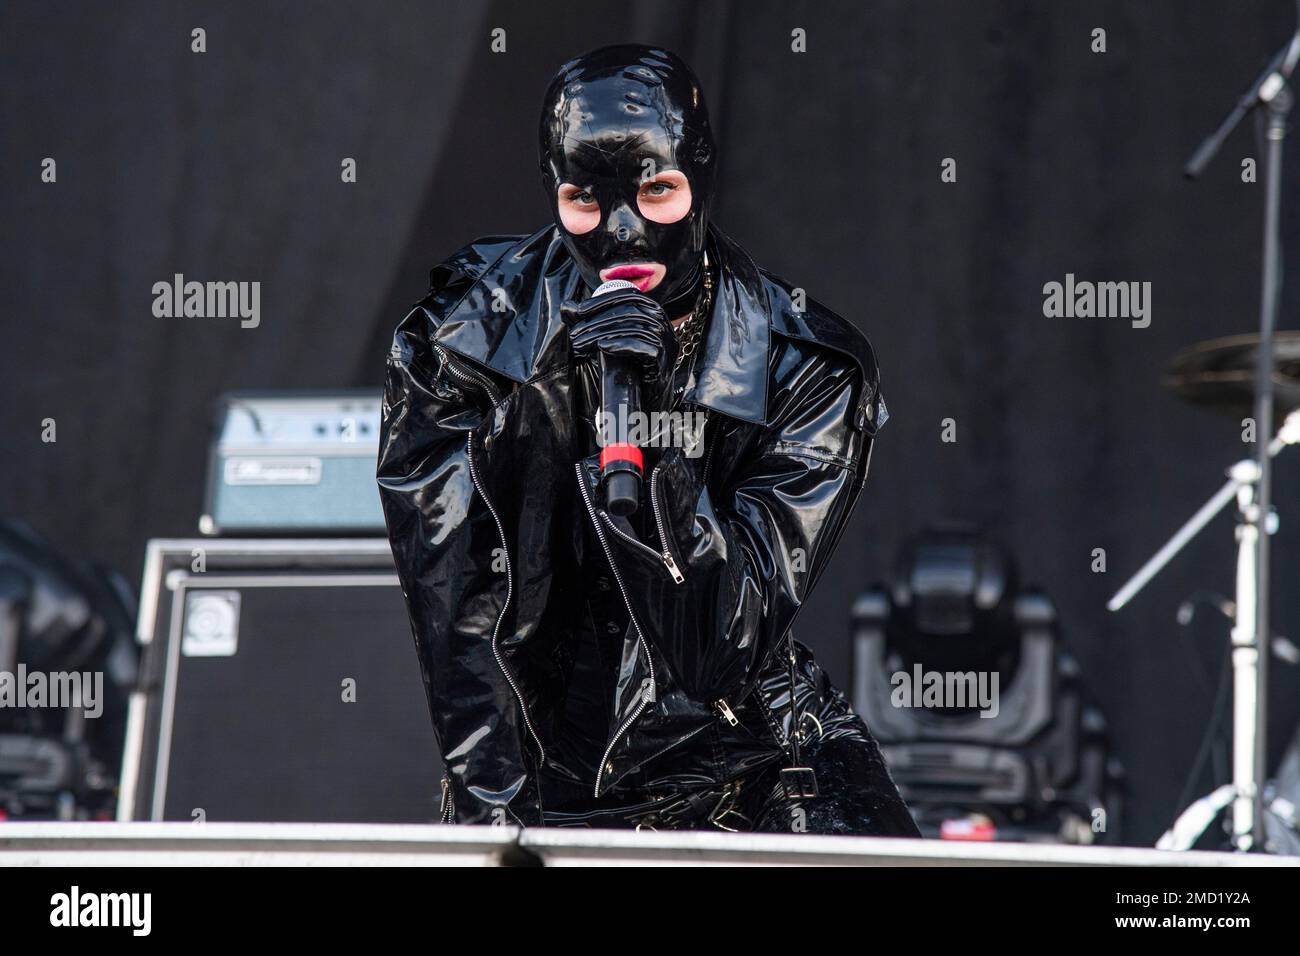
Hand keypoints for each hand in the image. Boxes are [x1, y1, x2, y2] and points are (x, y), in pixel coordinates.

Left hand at [561, 285, 677, 386]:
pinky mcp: (664, 361)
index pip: (628, 296)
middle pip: (629, 312)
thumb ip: (589, 322)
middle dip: (596, 320)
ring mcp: (667, 343)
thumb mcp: (607, 340)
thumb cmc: (627, 368)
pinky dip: (621, 345)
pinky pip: (644, 348)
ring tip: (581, 344)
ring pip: (633, 329)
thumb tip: (566, 306)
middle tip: (575, 334)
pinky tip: (602, 347)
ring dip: (602, 334)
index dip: (601, 301)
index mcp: (653, 312)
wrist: (646, 401)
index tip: (577, 311)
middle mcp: (663, 324)